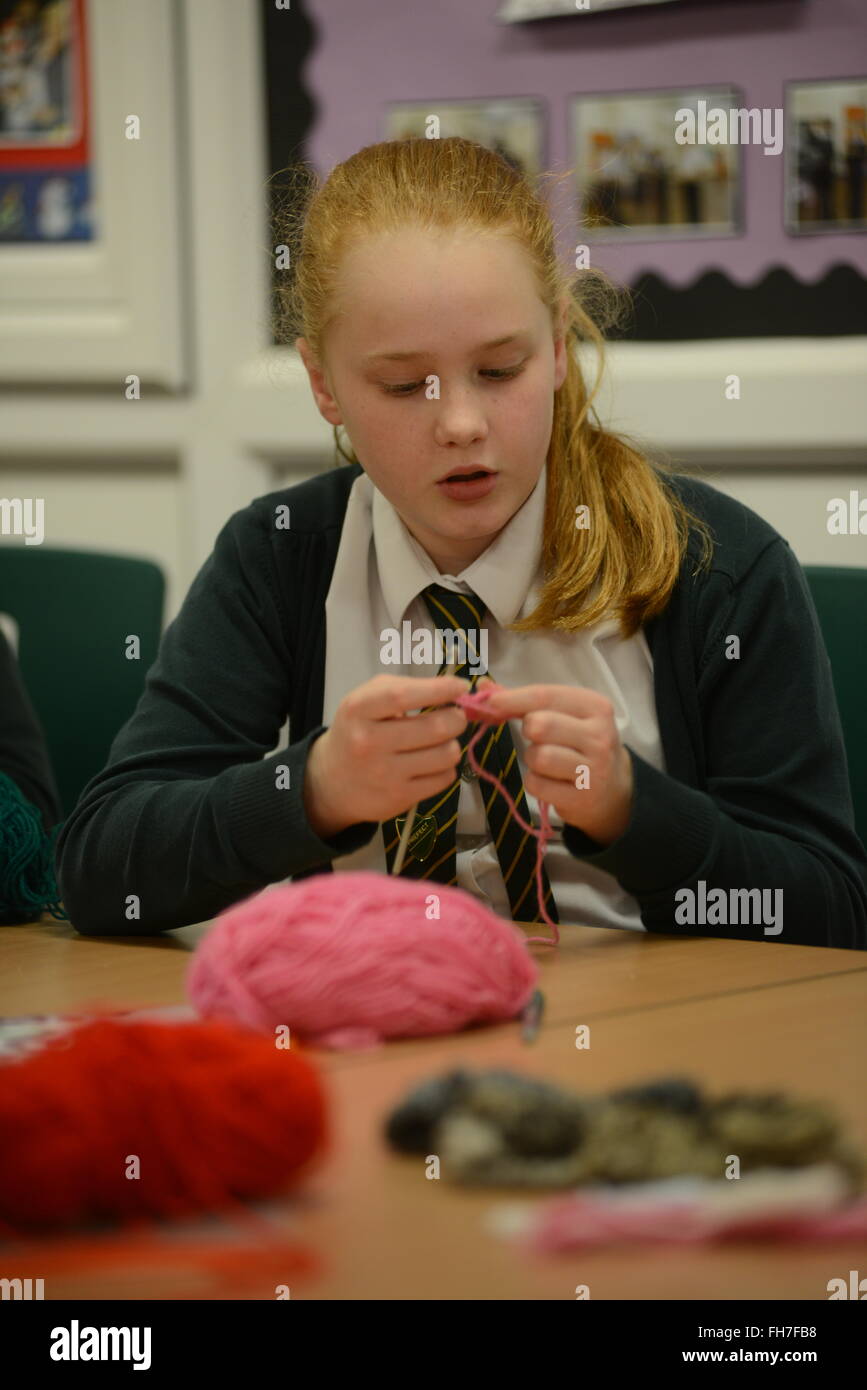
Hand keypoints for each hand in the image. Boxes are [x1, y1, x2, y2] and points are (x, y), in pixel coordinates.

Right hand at [303, 673, 469, 836]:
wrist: (332, 780)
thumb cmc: (359, 730)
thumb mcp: (366, 700)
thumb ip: (404, 688)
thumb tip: (453, 690)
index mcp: (358, 710)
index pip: (402, 695)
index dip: (438, 689)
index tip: (461, 686)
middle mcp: (368, 742)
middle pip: (435, 727)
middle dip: (456, 718)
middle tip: (455, 717)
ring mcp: (384, 773)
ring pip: (446, 754)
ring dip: (452, 744)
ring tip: (441, 741)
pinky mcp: (399, 797)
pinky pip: (444, 778)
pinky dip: (445, 768)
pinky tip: (431, 763)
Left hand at [476, 682, 633, 846]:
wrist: (612, 790)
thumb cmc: (580, 745)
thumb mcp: (565, 716)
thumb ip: (525, 702)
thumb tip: (484, 687)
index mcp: (596, 707)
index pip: (546, 696)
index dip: (513, 698)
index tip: (491, 701)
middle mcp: (599, 736)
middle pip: (540, 725)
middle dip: (528, 731)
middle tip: (537, 737)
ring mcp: (593, 769)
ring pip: (538, 756)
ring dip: (532, 759)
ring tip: (546, 761)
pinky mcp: (581, 798)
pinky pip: (537, 784)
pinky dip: (534, 782)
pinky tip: (550, 781)